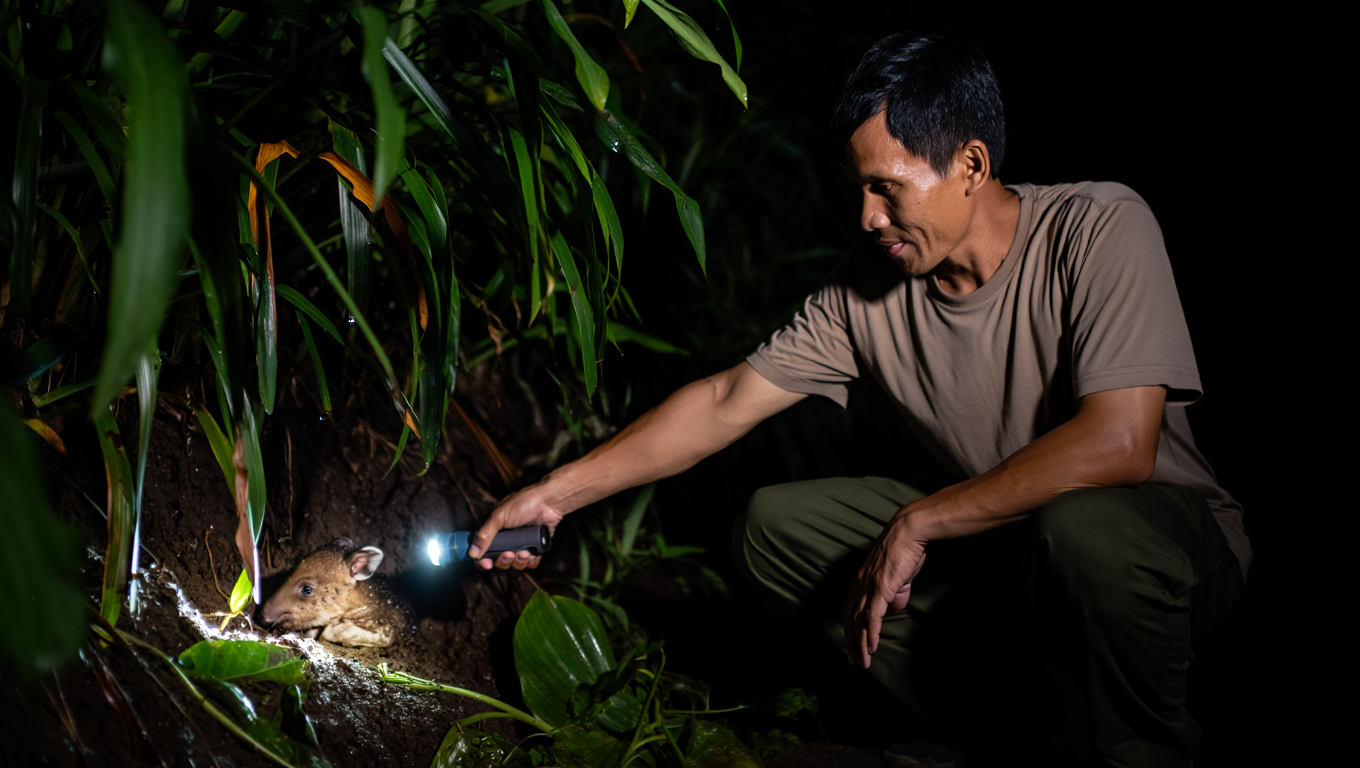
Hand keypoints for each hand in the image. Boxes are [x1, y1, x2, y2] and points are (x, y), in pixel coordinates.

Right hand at [469, 483, 567, 570]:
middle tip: (509, 554)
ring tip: (525, 552)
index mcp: (495, 531)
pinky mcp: (536, 547)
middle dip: (503, 561)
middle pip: (499, 561)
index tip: (487, 565)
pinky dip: (531, 561)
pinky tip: (532, 554)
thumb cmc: (523, 504)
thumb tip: (472, 554)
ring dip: (518, 562)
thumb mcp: (499, 517)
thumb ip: (485, 535)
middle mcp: (507, 540)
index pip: (484, 552)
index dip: (484, 561)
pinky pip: (530, 563)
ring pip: (515, 564)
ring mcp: (522, 544)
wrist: (549, 502)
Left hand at [842, 510, 927, 668]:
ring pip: (859, 621)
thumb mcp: (899, 576)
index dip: (851, 628)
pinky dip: (870, 633)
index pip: (851, 609)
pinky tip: (870, 648)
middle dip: (851, 642)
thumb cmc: (905, 550)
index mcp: (862, 580)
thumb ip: (895, 591)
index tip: (852, 644)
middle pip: (851, 619)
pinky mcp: (880, 588)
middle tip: (853, 661)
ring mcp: (868, 586)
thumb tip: (895, 606)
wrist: (909, 532)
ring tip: (861, 662)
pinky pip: (872, 616)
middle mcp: (860, 584)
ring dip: (859, 644)